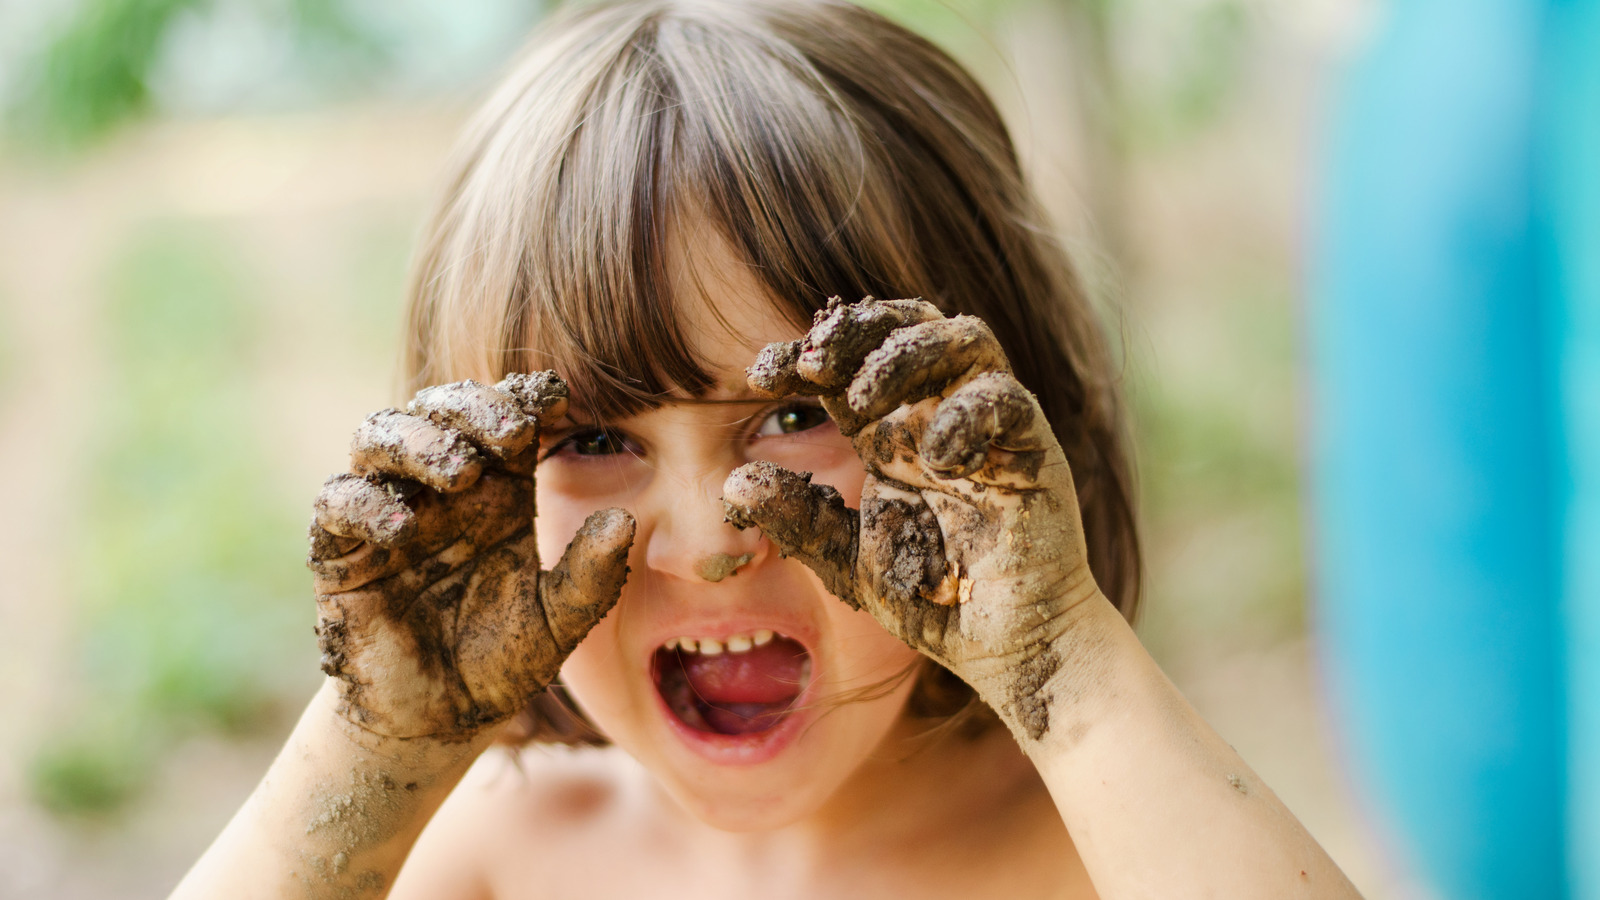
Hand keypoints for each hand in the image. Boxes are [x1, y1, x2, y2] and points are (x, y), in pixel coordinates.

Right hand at [308, 373, 634, 740]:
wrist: (440, 720)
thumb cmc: (503, 660)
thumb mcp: (560, 620)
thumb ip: (591, 573)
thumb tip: (623, 520)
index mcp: (498, 489)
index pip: (504, 417)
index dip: (525, 397)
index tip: (556, 398)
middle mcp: (441, 489)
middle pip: (440, 408)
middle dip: (472, 406)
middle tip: (510, 431)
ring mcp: (389, 511)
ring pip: (380, 435)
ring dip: (418, 440)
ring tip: (459, 471)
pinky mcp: (342, 551)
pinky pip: (338, 501)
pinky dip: (364, 502)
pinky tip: (402, 529)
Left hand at [722, 298, 1097, 740]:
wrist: (1005, 648)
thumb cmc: (935, 600)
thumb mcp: (847, 560)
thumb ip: (798, 518)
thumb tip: (732, 482)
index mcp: (889, 433)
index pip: (848, 364)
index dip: (804, 353)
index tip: (759, 374)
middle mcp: (937, 416)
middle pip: (906, 326)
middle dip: (856, 330)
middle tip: (813, 363)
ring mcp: (988, 427)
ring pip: (963, 337)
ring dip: (908, 354)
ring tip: (864, 401)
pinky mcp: (1031, 450)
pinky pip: (1006, 399)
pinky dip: (967, 414)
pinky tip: (935, 458)